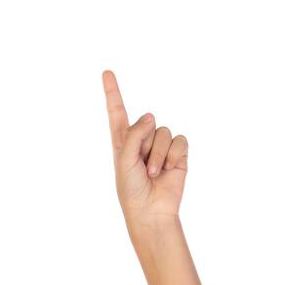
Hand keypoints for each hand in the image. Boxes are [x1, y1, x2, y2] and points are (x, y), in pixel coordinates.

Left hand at [103, 70, 186, 230]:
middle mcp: (141, 140)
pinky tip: (168, 170)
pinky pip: (179, 140)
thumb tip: (150, 115)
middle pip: (146, 123)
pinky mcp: (178, 153)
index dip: (112, 92)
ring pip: (162, 131)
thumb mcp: (123, 160)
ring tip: (152, 172)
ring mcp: (160, 146)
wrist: (150, 211)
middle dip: (143, 144)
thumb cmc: (131, 189)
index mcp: (122, 141)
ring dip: (157, 154)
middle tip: (140, 167)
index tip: (106, 72)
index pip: (117, 112)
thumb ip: (133, 134)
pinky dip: (172, 156)